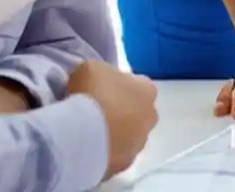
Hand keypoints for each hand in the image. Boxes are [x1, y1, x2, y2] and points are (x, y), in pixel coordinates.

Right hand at [66, 61, 157, 180]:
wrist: (84, 134)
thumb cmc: (91, 93)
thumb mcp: (91, 68)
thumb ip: (101, 74)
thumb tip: (99, 82)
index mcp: (147, 90)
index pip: (135, 85)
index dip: (116, 87)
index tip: (98, 90)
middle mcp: (150, 117)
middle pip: (135, 112)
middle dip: (119, 112)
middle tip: (94, 112)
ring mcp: (139, 144)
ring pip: (127, 136)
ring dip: (112, 134)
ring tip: (87, 133)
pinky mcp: (125, 165)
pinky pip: (114, 156)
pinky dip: (103, 152)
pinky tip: (86, 149)